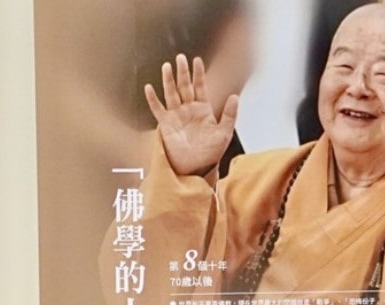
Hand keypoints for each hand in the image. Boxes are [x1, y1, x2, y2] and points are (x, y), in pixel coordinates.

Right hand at [144, 54, 238, 175]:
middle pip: (184, 86)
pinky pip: (158, 109)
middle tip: (180, 58)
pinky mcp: (166, 124)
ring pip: (171, 93)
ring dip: (169, 80)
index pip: (200, 87)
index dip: (199, 74)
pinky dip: (153, 99)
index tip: (197, 61)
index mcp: (203, 110)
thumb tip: (235, 97)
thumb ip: (229, 115)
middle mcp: (189, 110)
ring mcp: (176, 116)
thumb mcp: (224, 133)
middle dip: (183, 72)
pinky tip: (149, 88)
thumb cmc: (210, 153)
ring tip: (167, 66)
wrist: (195, 167)